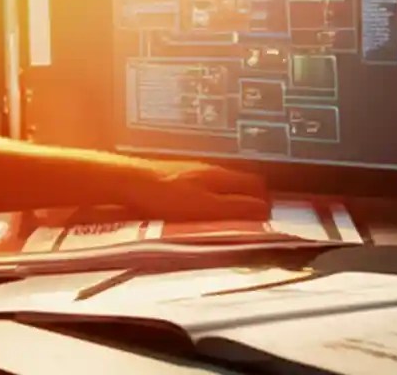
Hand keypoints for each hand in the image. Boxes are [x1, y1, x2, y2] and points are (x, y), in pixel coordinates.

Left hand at [117, 160, 269, 221]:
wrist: (128, 184)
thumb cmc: (164, 196)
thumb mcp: (206, 208)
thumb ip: (235, 209)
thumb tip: (263, 211)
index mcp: (221, 176)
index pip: (257, 186)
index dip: (265, 205)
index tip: (267, 223)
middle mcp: (211, 172)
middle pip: (242, 184)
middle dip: (251, 202)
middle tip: (252, 224)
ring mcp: (194, 175)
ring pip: (224, 187)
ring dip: (232, 202)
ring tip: (230, 222)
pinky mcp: (179, 181)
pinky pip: (206, 191)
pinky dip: (212, 203)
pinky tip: (202, 216)